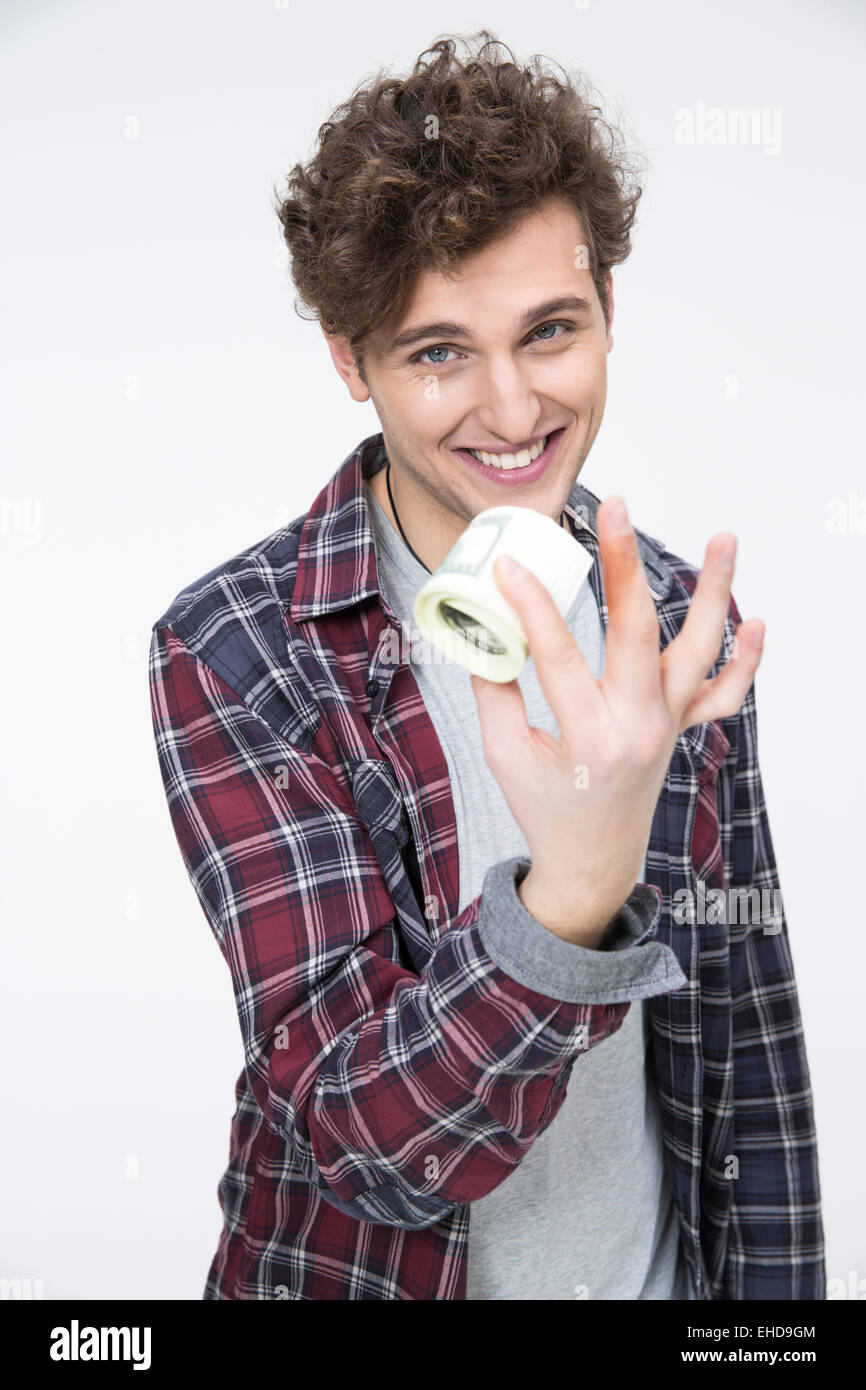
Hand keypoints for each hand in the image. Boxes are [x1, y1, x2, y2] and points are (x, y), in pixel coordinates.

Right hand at [469, 496, 764, 944]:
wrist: (592, 863)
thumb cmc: (544, 810)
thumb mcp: (503, 756)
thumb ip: (493, 690)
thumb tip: (482, 626)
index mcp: (588, 739)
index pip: (556, 656)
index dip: (530, 605)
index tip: (509, 565)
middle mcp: (638, 728)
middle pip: (637, 633)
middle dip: (625, 565)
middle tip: (615, 507)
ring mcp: (668, 727)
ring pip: (699, 651)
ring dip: (716, 593)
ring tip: (726, 537)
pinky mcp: (682, 729)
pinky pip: (724, 694)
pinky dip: (744, 661)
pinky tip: (755, 622)